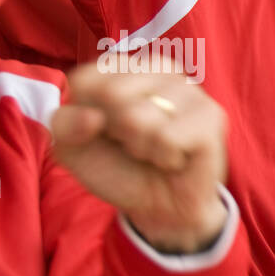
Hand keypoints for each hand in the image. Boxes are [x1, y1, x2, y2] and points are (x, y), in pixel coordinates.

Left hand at [51, 58, 228, 253]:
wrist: (159, 207)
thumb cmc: (119, 168)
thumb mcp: (73, 148)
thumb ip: (63, 124)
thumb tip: (92, 118)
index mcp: (126, 68)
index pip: (86, 79)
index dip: (87, 116)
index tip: (106, 131)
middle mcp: (160, 70)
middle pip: (111, 94)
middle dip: (117, 131)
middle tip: (135, 142)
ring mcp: (189, 90)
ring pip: (139, 116)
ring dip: (141, 147)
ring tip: (156, 150)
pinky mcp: (211, 116)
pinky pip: (166, 137)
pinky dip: (163, 157)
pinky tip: (174, 157)